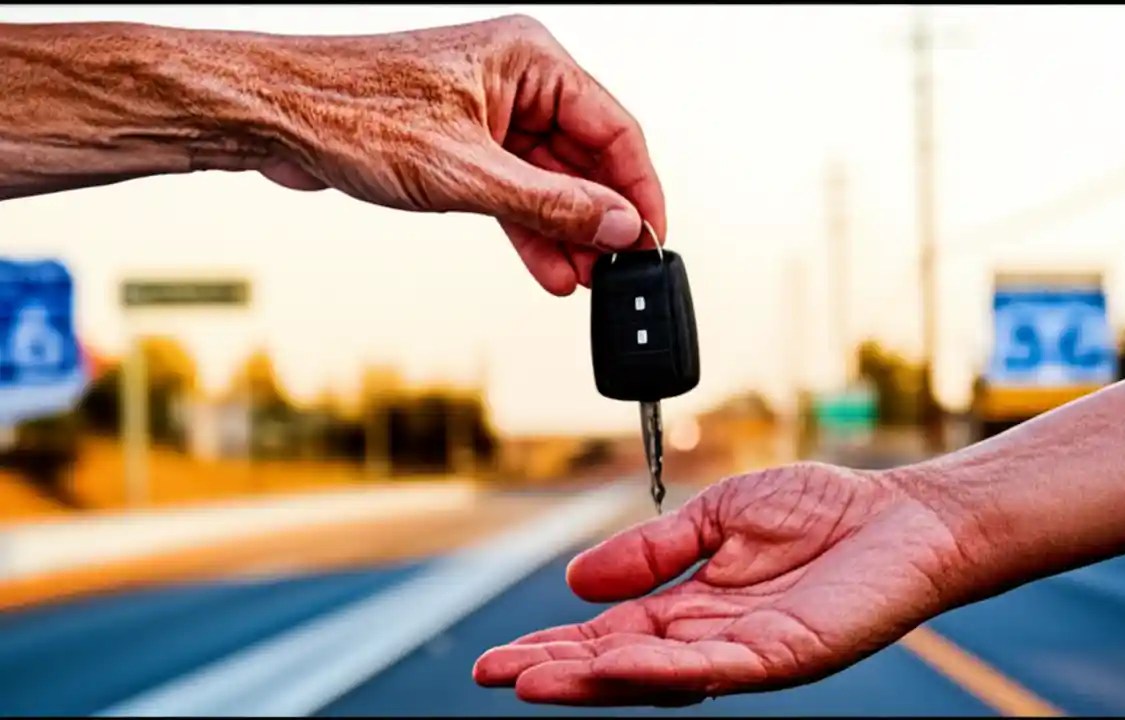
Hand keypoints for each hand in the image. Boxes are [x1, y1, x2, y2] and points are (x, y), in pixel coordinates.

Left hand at [253, 14, 663, 295]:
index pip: (614, 129)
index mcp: (530, 59)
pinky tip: (548, 266)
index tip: (651, 241)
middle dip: (598, 220)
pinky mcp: (464, 143)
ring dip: (565, 232)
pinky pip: (515, 190)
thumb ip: (553, 205)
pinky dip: (529, 228)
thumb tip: (620, 227)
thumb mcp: (467, 173)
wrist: (274, 117)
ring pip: (550, 180)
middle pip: (586, 158)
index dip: (639, 191)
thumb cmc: (352, 113)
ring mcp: (490, 112)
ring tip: (583, 281)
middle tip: (615, 272)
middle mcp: (516, 79)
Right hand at [472, 461, 972, 705]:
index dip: (555, 643)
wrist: (903, 514)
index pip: (610, 632)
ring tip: (535, 681)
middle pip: (622, 665)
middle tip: (493, 677)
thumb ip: (651, 549)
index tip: (497, 657)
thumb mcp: (716, 517)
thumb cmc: (822, 512)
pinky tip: (614, 663)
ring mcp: (748, 653)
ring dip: (593, 681)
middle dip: (557, 672)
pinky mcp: (786, 655)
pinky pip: (716, 668)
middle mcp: (712, 639)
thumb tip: (576, 578)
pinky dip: (661, 668)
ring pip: (658, 678)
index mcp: (693, 606)